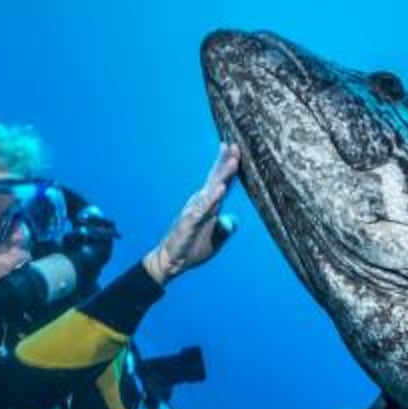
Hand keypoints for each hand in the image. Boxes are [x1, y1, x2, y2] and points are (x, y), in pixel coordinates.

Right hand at [144, 142, 240, 284]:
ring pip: (211, 189)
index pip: (220, 182)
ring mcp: (194, 211)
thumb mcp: (215, 239)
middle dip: (226, 162)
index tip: (235, 150)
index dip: (228, 167)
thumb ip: (225, 229)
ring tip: (233, 162)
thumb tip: (232, 221)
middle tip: (236, 146)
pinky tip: (221, 189)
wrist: (172, 262)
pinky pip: (203, 208)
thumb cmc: (192, 248)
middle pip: (215, 179)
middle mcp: (200, 203)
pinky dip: (213, 198)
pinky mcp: (189, 222)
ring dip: (222, 175)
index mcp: (207, 205)